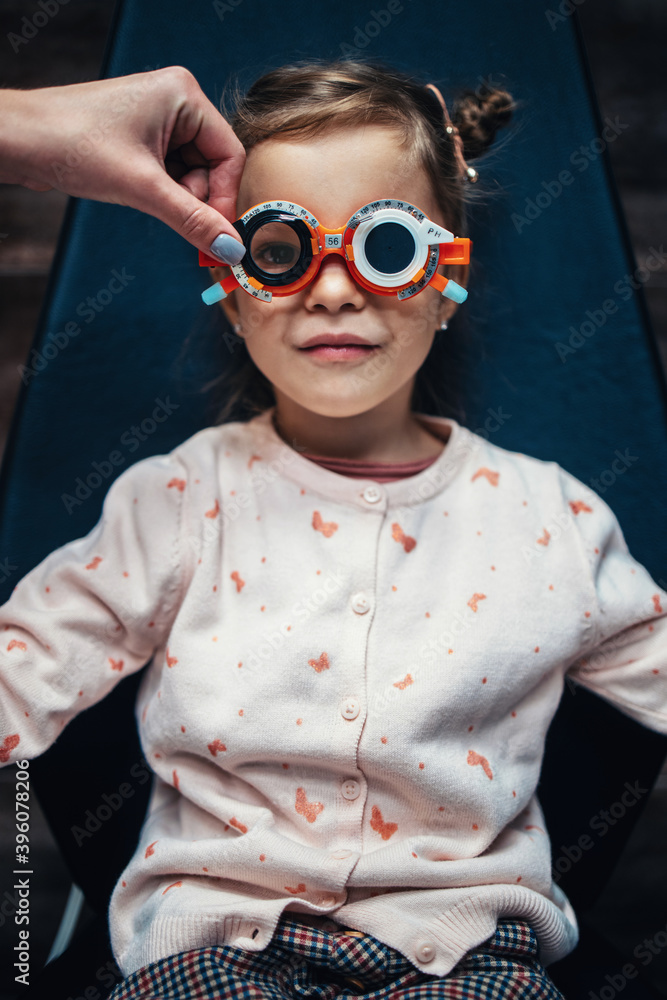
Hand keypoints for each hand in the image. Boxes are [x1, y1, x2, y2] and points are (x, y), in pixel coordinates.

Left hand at [0, 66, 245, 262]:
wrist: (18, 140)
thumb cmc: (71, 143)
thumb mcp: (142, 187)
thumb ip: (192, 220)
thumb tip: (230, 248)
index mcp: (184, 95)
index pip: (229, 155)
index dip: (223, 197)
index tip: (215, 233)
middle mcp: (175, 102)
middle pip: (212, 167)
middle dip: (194, 197)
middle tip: (172, 214)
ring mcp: (157, 120)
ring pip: (190, 175)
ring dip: (174, 198)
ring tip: (142, 195)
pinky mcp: (140, 139)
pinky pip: (169, 174)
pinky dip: (160, 193)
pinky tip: (135, 191)